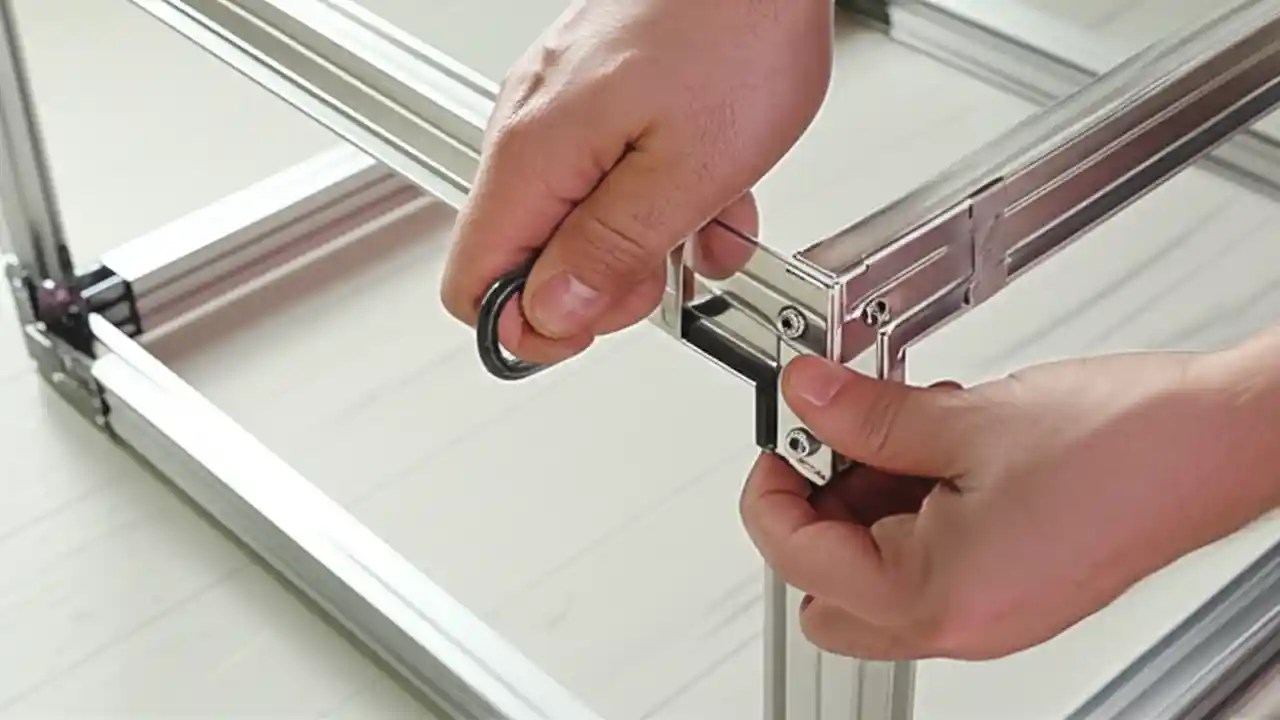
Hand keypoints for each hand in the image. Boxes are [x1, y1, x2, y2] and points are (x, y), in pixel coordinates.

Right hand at [442, 0, 833, 363]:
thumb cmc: (735, 28)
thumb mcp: (688, 171)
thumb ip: (610, 251)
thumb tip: (551, 314)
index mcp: (532, 156)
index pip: (473, 284)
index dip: (530, 328)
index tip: (592, 327)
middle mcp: (526, 128)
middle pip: (522, 257)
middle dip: (596, 285)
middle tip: (662, 269)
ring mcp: (556, 108)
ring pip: (570, 218)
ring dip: (637, 242)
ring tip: (704, 222)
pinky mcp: (591, 94)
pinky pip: (600, 174)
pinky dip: (651, 198)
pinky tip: (706, 190)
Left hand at [740, 333, 1279, 659]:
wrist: (1220, 443)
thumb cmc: (1130, 445)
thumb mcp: (967, 421)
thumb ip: (865, 416)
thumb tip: (806, 398)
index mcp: (939, 597)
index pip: (798, 560)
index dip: (770, 493)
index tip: (777, 443)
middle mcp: (963, 622)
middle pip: (829, 590)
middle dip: (815, 512)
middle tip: (829, 443)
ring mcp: (989, 610)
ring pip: (877, 574)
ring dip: (866, 501)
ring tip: (897, 429)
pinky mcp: (1011, 586)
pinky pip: (929, 559)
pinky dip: (913, 506)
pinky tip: (936, 445)